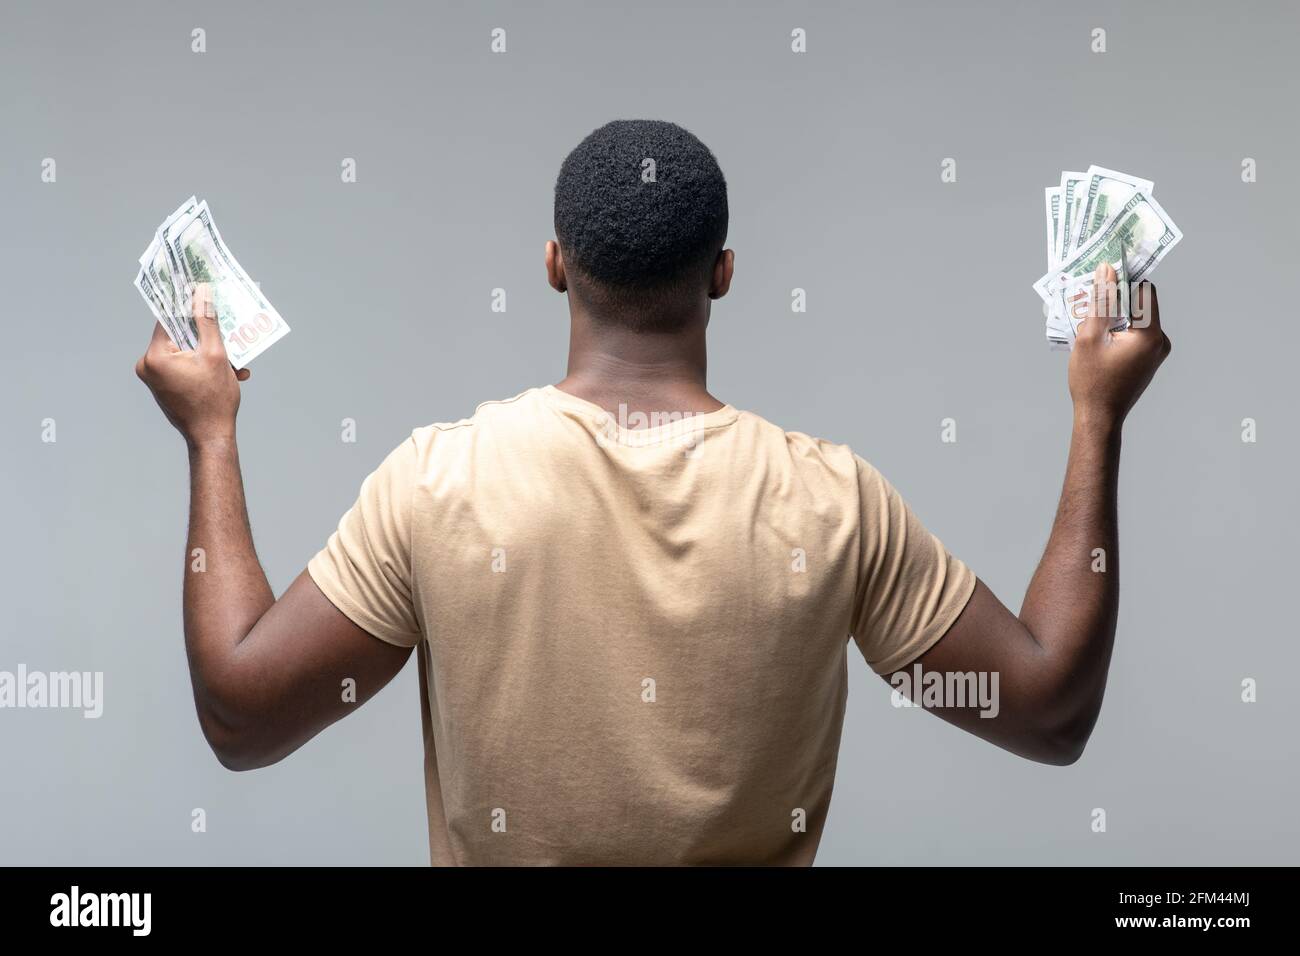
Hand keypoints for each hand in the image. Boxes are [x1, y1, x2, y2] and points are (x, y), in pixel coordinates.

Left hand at [135, 283, 250, 446]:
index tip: (199, 290)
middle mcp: (147, 365)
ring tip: (234, 362)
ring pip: (185, 350)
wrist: (211, 438)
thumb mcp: (216, 355)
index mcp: (155, 356)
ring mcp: (153, 377)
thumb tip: (201, 292)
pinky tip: (228, 372)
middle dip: (206, 333)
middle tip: (227, 329)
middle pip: (178, 334)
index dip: (187, 303)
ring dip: (210, 352)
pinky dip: (204, 365)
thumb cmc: (214, 400)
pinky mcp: (163, 385)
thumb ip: (206, 321)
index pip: (168, 317)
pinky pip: (184, 364)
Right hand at [1068, 262, 1170, 426]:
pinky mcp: (1149, 359)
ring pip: (1137, 319)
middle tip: (1090, 298)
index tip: (1103, 275)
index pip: (1143, 291)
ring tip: (1089, 321)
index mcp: (1150, 334)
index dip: (1123, 279)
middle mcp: (1161, 341)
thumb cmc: (1091, 381)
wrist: (1099, 418)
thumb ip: (1101, 301)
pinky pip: (1136, 334)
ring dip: (1115, 315)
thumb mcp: (1089, 337)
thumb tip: (1106, 270)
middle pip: (1140, 305)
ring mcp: (1158, 352)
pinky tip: (1098, 337)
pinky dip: (1118, 329)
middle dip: (1115, 298)